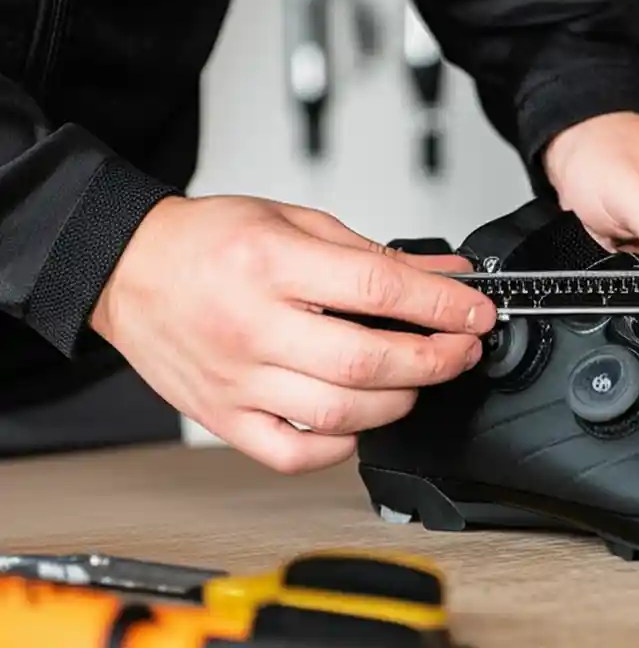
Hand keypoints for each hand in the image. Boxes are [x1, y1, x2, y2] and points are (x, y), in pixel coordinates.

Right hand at [90, 195, 496, 473]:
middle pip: (366, 361)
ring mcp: (238, 381)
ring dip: (399, 401)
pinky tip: (361, 423)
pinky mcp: (225, 419)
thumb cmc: (206, 243)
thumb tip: (444, 276)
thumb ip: (373, 253)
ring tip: (418, 379)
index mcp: (270, 265)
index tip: (476, 312)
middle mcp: (252, 327)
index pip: (378, 290)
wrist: (126, 268)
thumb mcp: (294, 221)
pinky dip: (341, 447)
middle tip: (462, 349)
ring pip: (339, 414)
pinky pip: (294, 454)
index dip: (442, 305)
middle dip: (434, 360)